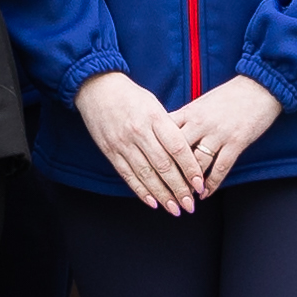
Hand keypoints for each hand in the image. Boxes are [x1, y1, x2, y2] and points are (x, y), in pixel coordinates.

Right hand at [74, 74, 199, 213]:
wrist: (96, 88)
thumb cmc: (131, 96)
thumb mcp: (154, 105)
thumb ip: (169, 128)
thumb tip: (187, 154)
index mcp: (155, 118)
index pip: (177, 148)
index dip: (190, 168)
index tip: (200, 184)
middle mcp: (139, 132)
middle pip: (163, 166)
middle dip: (178, 188)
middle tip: (190, 205)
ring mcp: (123, 143)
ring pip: (146, 175)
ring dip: (162, 195)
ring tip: (174, 209)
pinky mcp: (110, 151)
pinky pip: (127, 175)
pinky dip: (141, 191)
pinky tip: (153, 203)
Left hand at [165, 74, 286, 200]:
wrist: (259, 87)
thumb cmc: (228, 96)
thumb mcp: (200, 104)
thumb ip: (183, 120)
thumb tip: (165, 137)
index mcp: (189, 112)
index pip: (164, 136)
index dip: (155, 155)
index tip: (149, 171)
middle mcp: (200, 123)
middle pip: (177, 153)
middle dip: (170, 175)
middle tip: (164, 191)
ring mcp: (218, 133)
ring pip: (197, 164)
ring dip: (189, 184)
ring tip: (184, 197)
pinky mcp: (236, 142)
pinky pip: (221, 167)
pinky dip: (212, 184)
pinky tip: (205, 193)